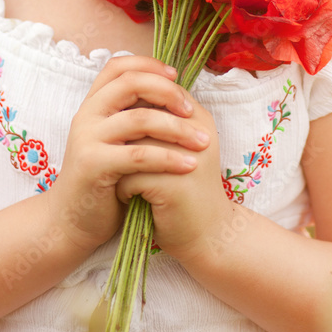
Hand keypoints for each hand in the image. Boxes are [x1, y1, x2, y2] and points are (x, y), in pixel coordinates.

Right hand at [45, 55, 210, 253]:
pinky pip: (138, 155)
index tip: (176, 75)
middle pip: (130, 83)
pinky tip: (189, 165)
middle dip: (167, 92)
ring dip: (177, 128)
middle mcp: (87, 114)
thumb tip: (176, 96)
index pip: (119, 66)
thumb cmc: (104, 181)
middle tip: (192, 110)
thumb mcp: (118, 142)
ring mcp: (88, 138)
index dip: (149, 65)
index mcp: (94, 104)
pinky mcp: (93, 165)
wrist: (72, 222)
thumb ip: (134, 117)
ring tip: (202, 141)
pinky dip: (168, 158)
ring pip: (139, 119)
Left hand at [115, 94, 233, 262]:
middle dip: (124, 143)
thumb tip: (122, 96)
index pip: (156, 95)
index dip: (135, 116)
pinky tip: (132, 200)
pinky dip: (123, 190)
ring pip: (130, 147)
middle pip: (139, 119)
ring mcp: (185, 157)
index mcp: (198, 117)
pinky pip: (129, 176)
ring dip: (121, 165)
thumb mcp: (180, 147)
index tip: (131, 141)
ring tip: (127, 180)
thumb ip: (161, 120)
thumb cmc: (188, 189)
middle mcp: (195, 131)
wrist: (210, 236)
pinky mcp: (171, 184)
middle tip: (124, 163)